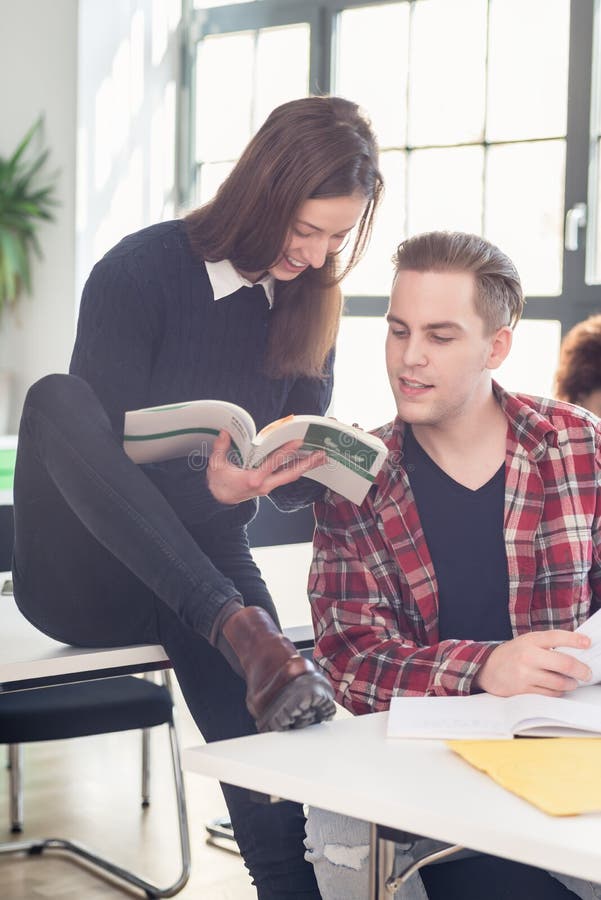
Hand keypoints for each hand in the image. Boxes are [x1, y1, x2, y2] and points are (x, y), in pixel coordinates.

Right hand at [206, 430, 326, 504]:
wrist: (219, 501)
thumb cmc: (219, 483)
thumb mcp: (216, 465)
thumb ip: (220, 448)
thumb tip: (225, 432)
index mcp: (252, 479)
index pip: (272, 463)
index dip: (286, 452)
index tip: (298, 442)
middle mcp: (264, 484)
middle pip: (290, 474)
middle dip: (307, 464)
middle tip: (321, 454)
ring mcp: (268, 486)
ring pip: (291, 476)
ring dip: (306, 466)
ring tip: (321, 457)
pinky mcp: (270, 485)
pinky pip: (286, 476)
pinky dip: (297, 468)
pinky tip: (307, 462)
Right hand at [474, 630, 591, 696]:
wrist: (487, 668)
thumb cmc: (513, 655)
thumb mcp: (527, 642)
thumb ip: (547, 645)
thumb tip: (576, 653)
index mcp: (530, 640)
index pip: (556, 637)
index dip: (574, 639)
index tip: (587, 643)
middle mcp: (528, 656)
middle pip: (564, 663)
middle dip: (581, 670)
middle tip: (587, 673)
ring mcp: (525, 674)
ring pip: (560, 682)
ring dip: (571, 684)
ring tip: (571, 682)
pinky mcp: (523, 690)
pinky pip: (550, 694)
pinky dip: (558, 692)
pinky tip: (557, 688)